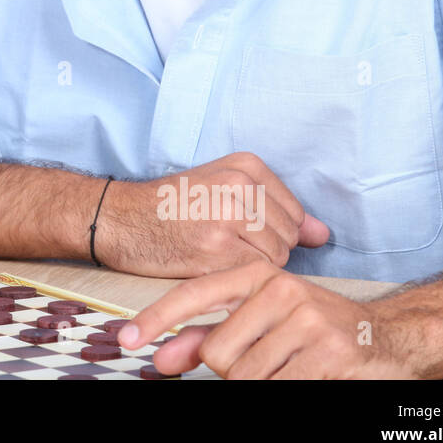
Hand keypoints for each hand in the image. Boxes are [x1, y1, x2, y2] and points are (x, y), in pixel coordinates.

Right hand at [96, 152, 329, 276]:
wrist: (119, 218)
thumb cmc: (169, 205)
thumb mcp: (221, 188)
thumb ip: (275, 209)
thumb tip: (323, 234)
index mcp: (245, 165)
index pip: (295, 213)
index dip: (269, 232)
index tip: (236, 229)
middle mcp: (240, 185)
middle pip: (289, 237)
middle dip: (263, 250)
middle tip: (222, 242)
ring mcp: (229, 217)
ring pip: (275, 259)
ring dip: (250, 266)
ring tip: (215, 252)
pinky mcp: (217, 249)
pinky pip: (252, 274)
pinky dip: (235, 278)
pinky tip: (208, 263)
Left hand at [117, 260, 409, 378]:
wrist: (388, 337)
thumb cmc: (313, 329)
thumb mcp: (260, 320)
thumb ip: (208, 336)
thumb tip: (162, 359)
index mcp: (259, 274)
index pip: (195, 293)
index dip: (157, 318)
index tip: (126, 339)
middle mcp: (281, 289)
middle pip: (218, 352)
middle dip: (231, 370)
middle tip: (265, 361)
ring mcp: (307, 320)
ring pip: (244, 376)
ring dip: (260, 383)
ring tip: (288, 368)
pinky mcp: (329, 353)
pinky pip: (278, 387)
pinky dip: (284, 388)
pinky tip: (303, 376)